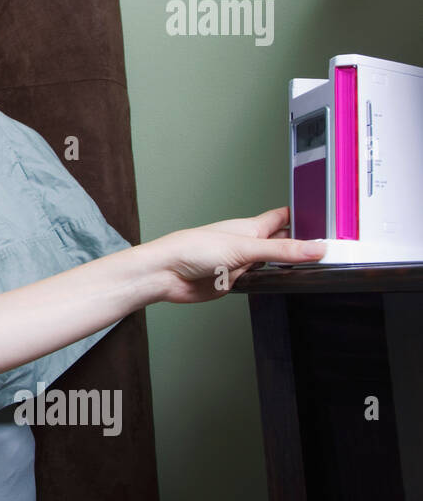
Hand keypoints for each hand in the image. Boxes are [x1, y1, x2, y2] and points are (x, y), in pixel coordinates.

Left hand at [143, 206, 326, 303]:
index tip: (329, 216)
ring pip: (274, 264)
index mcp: (252, 227)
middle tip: (333, 247)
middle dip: (304, 243)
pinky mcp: (235, 282)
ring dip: (290, 266)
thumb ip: (282, 250)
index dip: (304, 215)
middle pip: (283, 241)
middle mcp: (249, 244)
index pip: (283, 217)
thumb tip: (317, 248)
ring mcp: (243, 264)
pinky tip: (286, 285)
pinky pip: (261, 282)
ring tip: (320, 267)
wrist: (166, 275)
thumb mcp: (245, 248)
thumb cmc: (193, 249)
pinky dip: (273, 283)